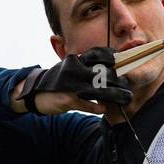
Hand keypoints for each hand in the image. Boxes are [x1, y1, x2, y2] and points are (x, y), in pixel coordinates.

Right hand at [11, 48, 131, 115]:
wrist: (35, 93)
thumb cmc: (58, 82)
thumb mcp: (71, 69)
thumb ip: (87, 68)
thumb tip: (109, 70)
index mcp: (76, 60)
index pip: (98, 54)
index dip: (113, 58)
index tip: (124, 62)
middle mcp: (74, 69)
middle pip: (102, 73)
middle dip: (118, 79)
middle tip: (128, 85)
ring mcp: (71, 84)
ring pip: (97, 89)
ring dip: (113, 95)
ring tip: (124, 98)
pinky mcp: (67, 99)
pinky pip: (86, 103)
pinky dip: (96, 107)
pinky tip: (103, 109)